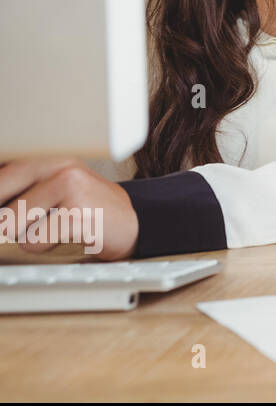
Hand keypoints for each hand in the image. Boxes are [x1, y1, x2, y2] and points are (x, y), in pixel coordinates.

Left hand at [0, 158, 138, 259]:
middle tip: (17, 225)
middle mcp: (60, 167)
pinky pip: (33, 241)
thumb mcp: (56, 187)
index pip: (3, 175)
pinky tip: (64, 236)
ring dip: (26, 235)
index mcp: (51, 158)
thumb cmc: (88, 208)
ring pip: (11, 224)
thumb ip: (22, 188)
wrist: (133, 224)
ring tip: (52, 229)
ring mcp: (70, 189)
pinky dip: (43, 247)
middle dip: (4, 219)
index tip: (4, 213)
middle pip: (0, 197)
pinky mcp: (76, 215)